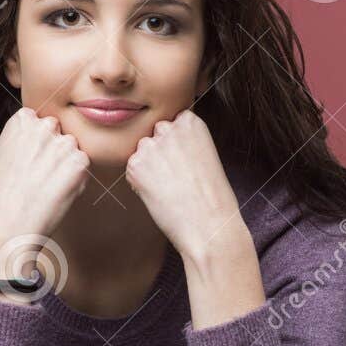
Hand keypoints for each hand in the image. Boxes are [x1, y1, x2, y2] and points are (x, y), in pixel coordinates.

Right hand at [0, 106, 89, 262]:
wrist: (6, 228)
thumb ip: (16, 140)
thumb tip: (28, 137)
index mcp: (21, 121)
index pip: (39, 121)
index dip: (36, 144)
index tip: (29, 162)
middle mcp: (43, 127)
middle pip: (59, 133)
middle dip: (54, 151)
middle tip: (40, 177)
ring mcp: (63, 144)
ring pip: (73, 150)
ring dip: (66, 165)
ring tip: (47, 188)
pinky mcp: (80, 163)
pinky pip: (83, 167)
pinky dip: (76, 180)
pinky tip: (57, 194)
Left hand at [124, 110, 240, 260]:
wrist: (209, 224)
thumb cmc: (213, 196)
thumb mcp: (206, 155)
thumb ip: (184, 143)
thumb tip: (163, 146)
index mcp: (190, 121)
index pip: (172, 124)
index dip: (177, 146)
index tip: (186, 162)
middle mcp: (168, 127)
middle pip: (154, 136)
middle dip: (160, 153)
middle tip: (177, 178)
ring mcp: (149, 145)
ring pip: (142, 153)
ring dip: (149, 168)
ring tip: (171, 189)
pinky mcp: (135, 165)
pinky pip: (132, 170)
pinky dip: (141, 184)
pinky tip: (160, 196)